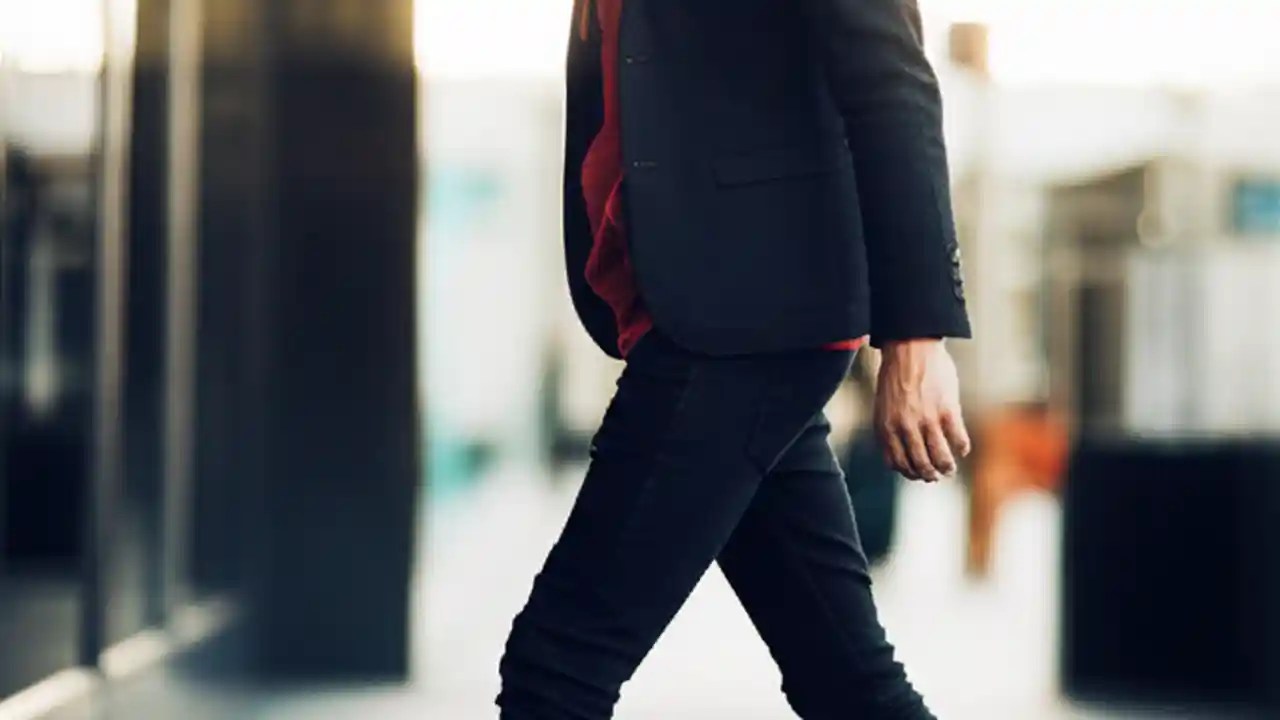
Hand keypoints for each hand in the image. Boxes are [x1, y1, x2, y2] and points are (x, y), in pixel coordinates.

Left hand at [873, 339, 969, 481]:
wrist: (910, 347)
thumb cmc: (897, 375)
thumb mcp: (884, 405)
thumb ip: (892, 429)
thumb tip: (904, 455)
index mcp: (886, 427)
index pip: (898, 464)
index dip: (910, 473)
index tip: (919, 474)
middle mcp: (905, 427)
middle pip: (920, 465)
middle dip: (930, 475)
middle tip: (938, 475)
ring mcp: (927, 420)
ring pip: (941, 459)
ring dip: (947, 468)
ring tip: (950, 468)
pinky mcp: (947, 411)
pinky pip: (958, 440)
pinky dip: (962, 448)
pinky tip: (962, 447)